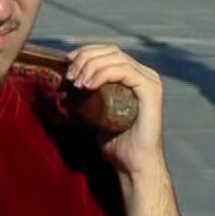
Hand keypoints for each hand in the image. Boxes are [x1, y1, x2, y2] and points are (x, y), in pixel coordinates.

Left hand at [66, 44, 165, 179]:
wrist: (132, 165)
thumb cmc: (114, 141)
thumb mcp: (96, 110)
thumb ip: (88, 94)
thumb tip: (63, 81)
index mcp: (134, 75)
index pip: (107, 51)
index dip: (85, 51)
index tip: (65, 62)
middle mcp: (145, 74)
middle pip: (111, 51)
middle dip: (85, 57)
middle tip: (69, 76)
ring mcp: (150, 82)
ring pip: (116, 58)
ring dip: (90, 66)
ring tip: (76, 83)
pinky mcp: (151, 91)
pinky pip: (125, 71)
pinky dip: (103, 73)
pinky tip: (88, 85)